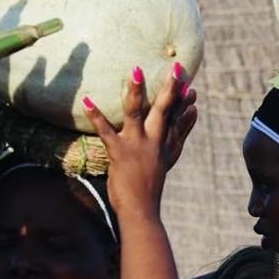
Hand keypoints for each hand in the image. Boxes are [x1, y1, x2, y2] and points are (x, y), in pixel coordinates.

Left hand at [82, 62, 199, 213]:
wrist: (142, 209)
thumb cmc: (150, 184)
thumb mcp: (168, 159)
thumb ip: (178, 135)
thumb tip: (191, 115)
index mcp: (166, 144)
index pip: (178, 118)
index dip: (184, 101)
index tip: (190, 85)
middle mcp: (154, 142)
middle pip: (164, 110)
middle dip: (170, 88)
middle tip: (175, 68)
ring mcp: (137, 145)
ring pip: (137, 113)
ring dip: (135, 92)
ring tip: (135, 71)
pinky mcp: (119, 152)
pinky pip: (105, 130)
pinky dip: (95, 115)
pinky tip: (86, 100)